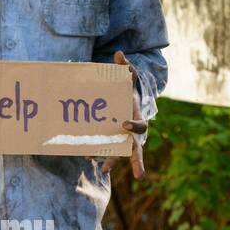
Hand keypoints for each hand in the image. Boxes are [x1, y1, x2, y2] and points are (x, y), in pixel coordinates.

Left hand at [89, 50, 147, 179]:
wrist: (124, 103)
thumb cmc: (126, 91)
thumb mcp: (127, 79)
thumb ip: (125, 68)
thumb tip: (118, 53)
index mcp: (137, 119)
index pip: (140, 126)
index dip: (134, 125)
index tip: (123, 123)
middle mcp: (132, 135)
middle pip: (137, 151)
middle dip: (138, 163)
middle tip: (140, 176)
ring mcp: (122, 142)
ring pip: (120, 156)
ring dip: (112, 162)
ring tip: (104, 168)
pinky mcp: (111, 144)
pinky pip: (107, 153)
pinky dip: (99, 156)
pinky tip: (88, 157)